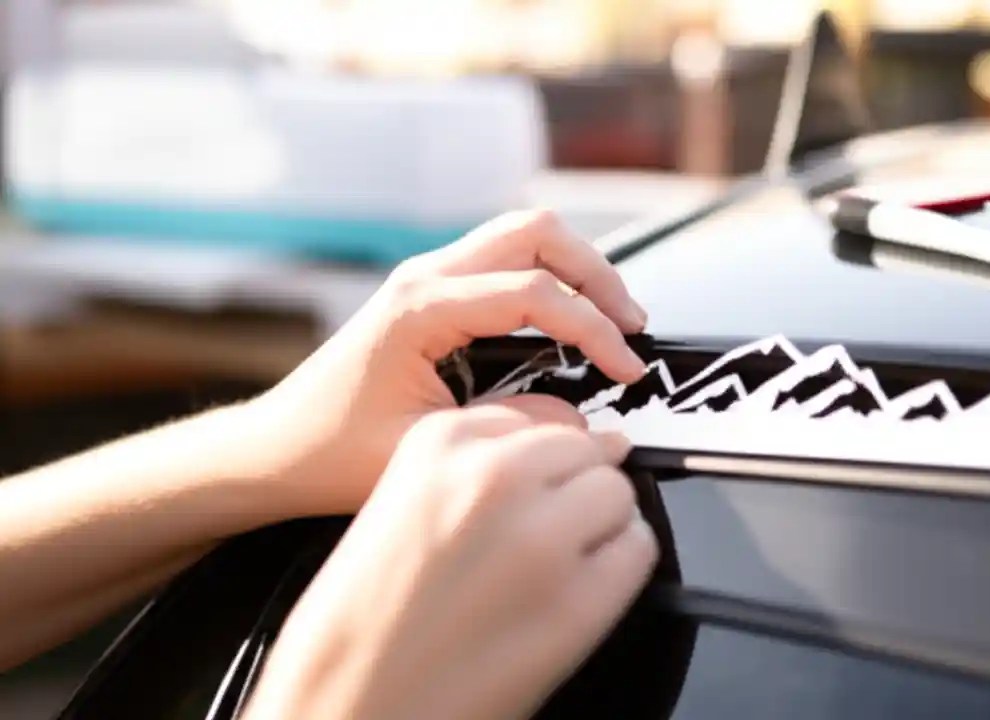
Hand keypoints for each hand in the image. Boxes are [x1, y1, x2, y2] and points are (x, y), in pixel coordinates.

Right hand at [243, 402, 658, 719]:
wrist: (342, 709)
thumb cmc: (357, 626)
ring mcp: (543, 538)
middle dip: (577, 487)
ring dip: (602, 524)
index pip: (539, 420)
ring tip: (562, 563)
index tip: (537, 484)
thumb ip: (466, 467)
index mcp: (438, 445)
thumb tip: (552, 453)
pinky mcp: (579, 601)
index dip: (543, 461)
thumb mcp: (393, 506)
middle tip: (552, 530)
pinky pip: (636, 550)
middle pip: (587, 450)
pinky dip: (619, 567)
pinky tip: (581, 592)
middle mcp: (494, 478)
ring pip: (618, 494)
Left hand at [247, 210, 647, 515]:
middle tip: (631, 325)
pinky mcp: (431, 294)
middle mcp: (423, 278)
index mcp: (420, 308)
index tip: (627, 369)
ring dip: (577, 270)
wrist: (275, 450)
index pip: (535, 294)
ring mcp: (426, 279)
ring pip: (524, 236)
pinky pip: (505, 261)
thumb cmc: (331, 455)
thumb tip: (582, 418)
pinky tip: (570, 322)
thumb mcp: (431, 449)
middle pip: (537, 232)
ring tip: (612, 320)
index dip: (595, 329)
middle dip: (597, 274)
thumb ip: (514, 428)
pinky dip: (550, 280)